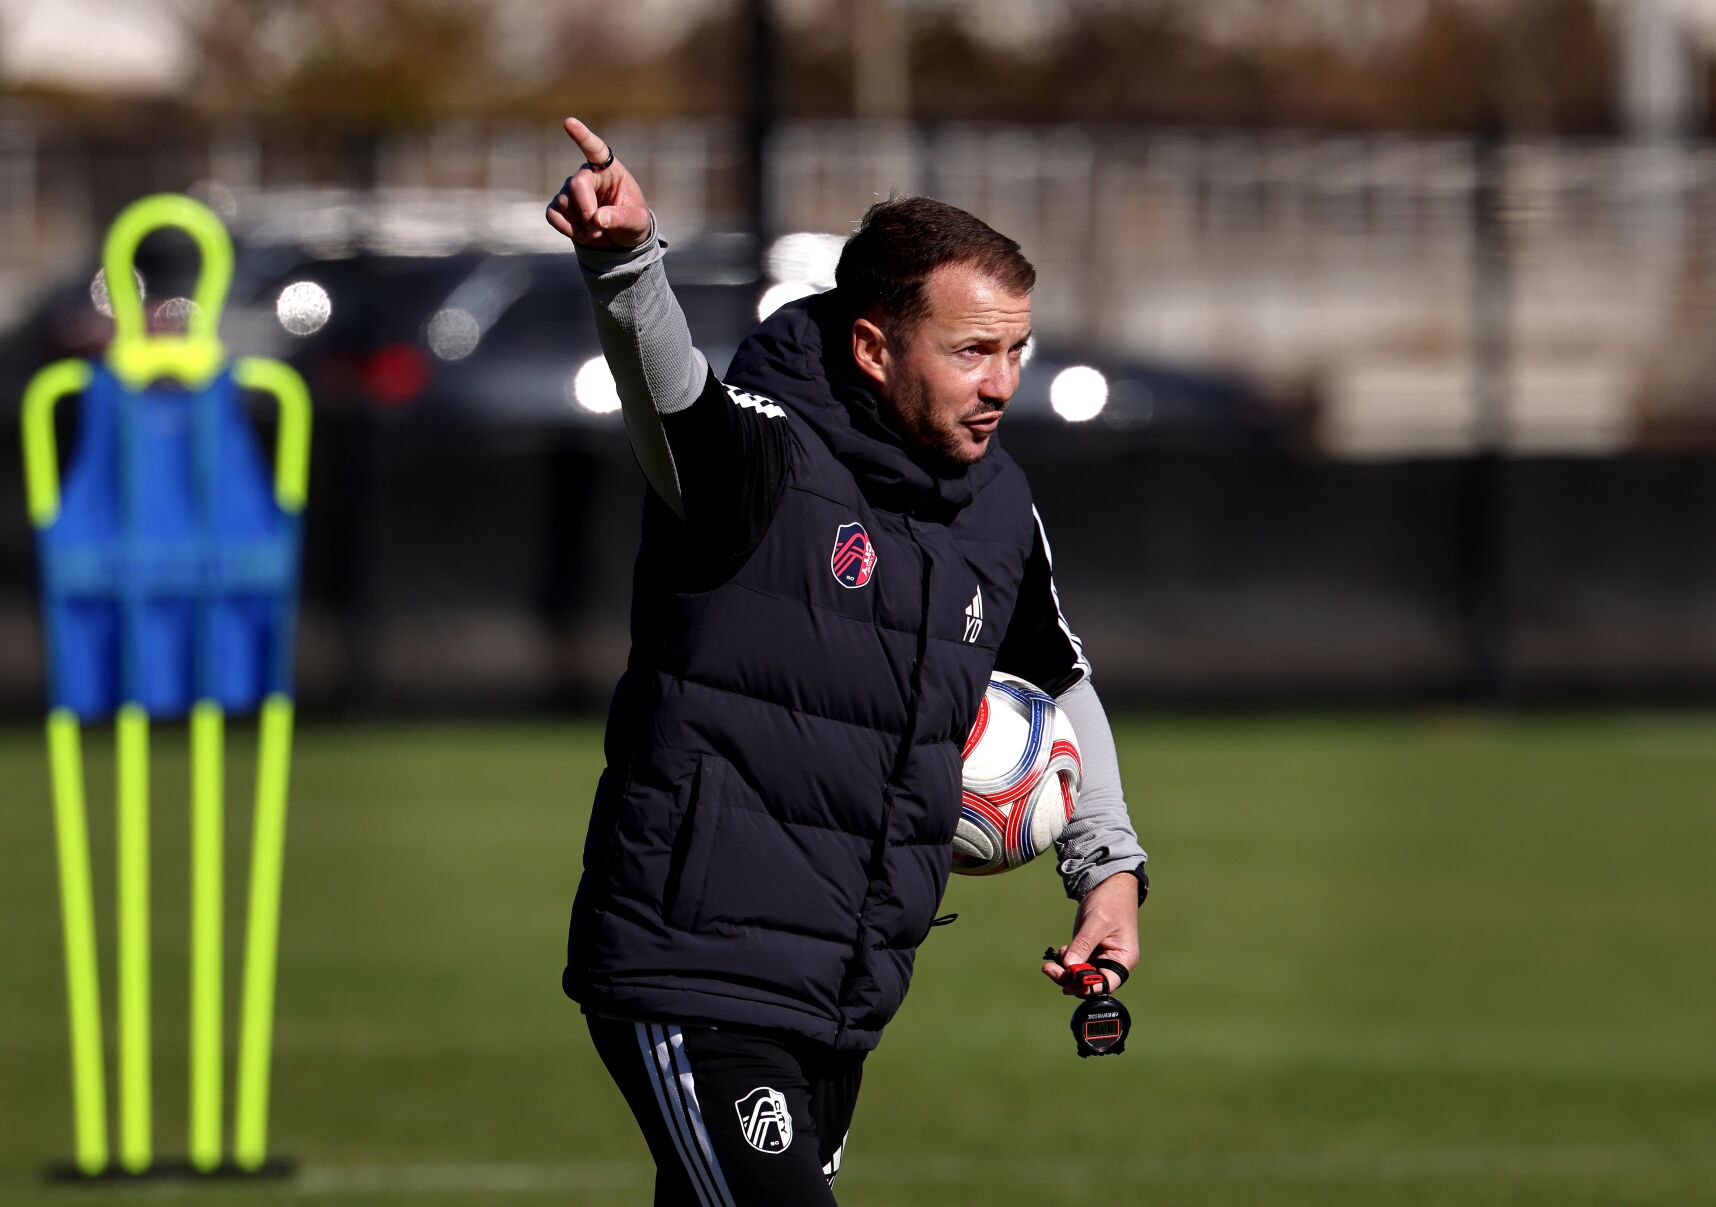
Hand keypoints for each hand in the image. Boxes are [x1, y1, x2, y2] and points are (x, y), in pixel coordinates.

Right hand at [546, 117, 652, 250]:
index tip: (569, 122)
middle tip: (598, 229)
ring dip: (579, 224)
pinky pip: (552, 214)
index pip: (595, 149)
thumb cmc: (633, 223)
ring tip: (596, 233)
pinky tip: (580, 234)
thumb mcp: (637, 222)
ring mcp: (570, 188)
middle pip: (576, 184)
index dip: (582, 136)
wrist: (620, 240)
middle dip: (586, 210)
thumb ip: (621, 218)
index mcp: (610, 169)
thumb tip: (597, 219)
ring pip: (564, 201)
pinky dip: (565, 228)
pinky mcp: (560, 205)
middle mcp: (588, 174)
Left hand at [1041, 871, 1140, 995]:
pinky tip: (1062, 950)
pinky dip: (1066, 961)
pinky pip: (1077, 962)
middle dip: (1070, 978)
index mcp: (1123, 959)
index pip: (1106, 983)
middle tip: (1050, 969)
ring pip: (1081, 974)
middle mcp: (1113, 962)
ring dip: (1065, 971)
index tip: (1067, 984)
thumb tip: (1068, 966)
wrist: (1108, 884)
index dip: (1087, 987)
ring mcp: (1101, 957)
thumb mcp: (1096, 922)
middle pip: (1091, 981)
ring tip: (1051, 963)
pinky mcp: (1090, 950)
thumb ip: (1083, 945)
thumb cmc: (1111, 901)